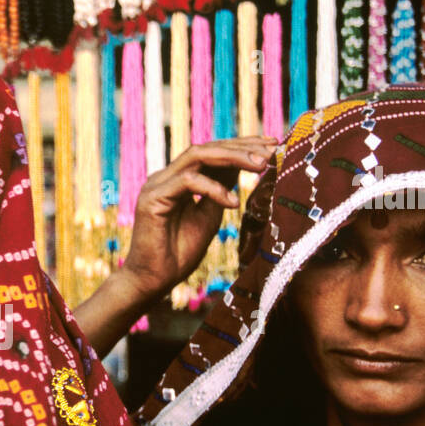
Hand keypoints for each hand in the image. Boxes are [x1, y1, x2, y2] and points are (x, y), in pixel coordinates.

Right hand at [120, 136, 275, 297]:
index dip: (241, 145)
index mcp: (177, 179)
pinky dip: (214, 188)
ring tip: (260, 166)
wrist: (153, 281)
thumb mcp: (208, 216)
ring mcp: (157, 185)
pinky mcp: (152, 198)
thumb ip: (220, 191)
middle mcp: (166, 177)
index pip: (211, 153)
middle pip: (207, 148)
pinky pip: (188, 181)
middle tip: (272, 150)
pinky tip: (233, 202)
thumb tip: (242, 167)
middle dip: (242, 147)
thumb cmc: (179, 253)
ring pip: (197, 156)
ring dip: (232, 157)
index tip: (272, 145)